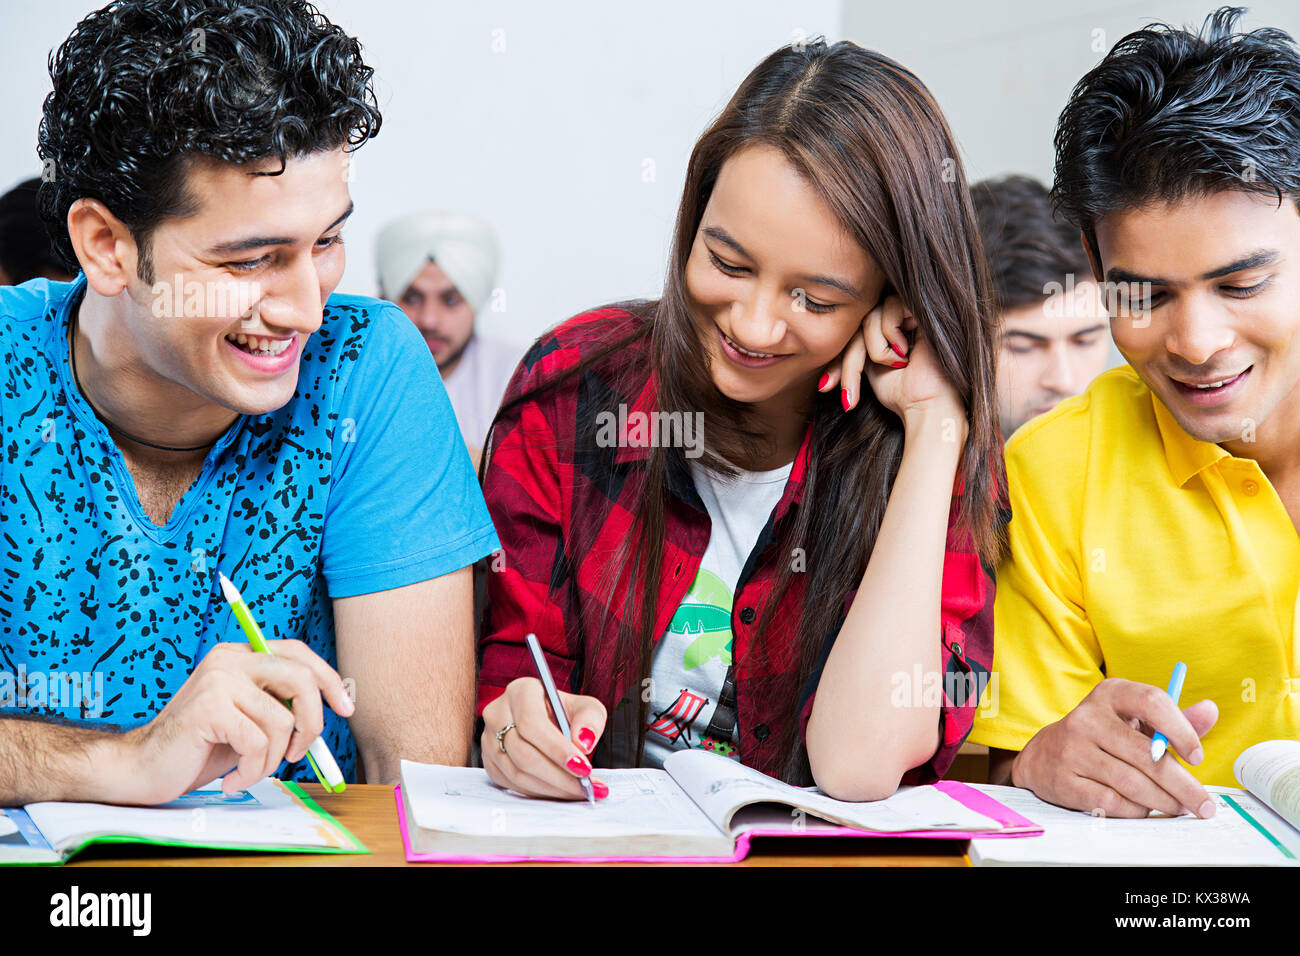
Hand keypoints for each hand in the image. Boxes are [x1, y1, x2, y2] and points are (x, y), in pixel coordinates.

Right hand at [109, 640, 353, 804]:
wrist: (142, 767)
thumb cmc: (199, 747)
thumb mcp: (249, 717)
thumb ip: (281, 702)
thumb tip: (333, 704)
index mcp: (240, 655)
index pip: (299, 654)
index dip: (328, 680)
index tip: (346, 709)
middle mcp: (229, 660)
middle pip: (300, 680)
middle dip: (312, 723)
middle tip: (299, 753)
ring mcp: (218, 681)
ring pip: (282, 720)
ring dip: (272, 758)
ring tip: (250, 769)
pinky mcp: (209, 708)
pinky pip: (258, 743)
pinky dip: (252, 770)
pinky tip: (232, 778)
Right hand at [481, 677, 608, 799]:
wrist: (548, 720)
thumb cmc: (565, 712)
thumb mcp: (586, 707)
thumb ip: (590, 720)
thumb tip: (583, 742)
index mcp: (521, 692)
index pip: (532, 724)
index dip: (557, 749)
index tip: (583, 768)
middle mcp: (498, 713)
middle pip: (523, 753)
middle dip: (558, 776)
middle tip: (585, 787)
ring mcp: (489, 739)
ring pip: (517, 773)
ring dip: (551, 788)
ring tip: (578, 791)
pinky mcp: (489, 761)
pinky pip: (512, 784)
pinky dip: (539, 792)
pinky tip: (559, 791)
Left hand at [818, 295, 964, 428]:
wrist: (928, 406)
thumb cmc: (904, 394)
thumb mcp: (869, 370)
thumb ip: (856, 350)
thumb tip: (825, 345)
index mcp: (886, 334)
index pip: (853, 334)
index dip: (838, 359)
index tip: (825, 387)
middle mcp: (898, 320)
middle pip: (858, 325)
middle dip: (849, 360)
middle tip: (848, 395)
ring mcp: (910, 313)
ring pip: (870, 316)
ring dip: (876, 348)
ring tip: (896, 364)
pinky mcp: (921, 307)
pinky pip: (889, 308)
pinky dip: (890, 334)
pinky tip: (907, 352)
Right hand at [1011, 678, 1218, 818]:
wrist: (1044, 755)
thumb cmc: (1101, 736)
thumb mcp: (1133, 720)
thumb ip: (1173, 719)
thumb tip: (1210, 711)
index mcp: (1109, 694)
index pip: (1151, 701)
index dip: (1181, 729)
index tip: (1197, 756)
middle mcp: (1087, 718)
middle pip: (1145, 754)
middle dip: (1182, 785)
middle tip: (1203, 805)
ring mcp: (1072, 749)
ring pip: (1131, 783)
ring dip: (1163, 801)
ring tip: (1179, 807)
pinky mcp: (1064, 780)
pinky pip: (1112, 802)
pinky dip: (1135, 810)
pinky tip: (1143, 808)